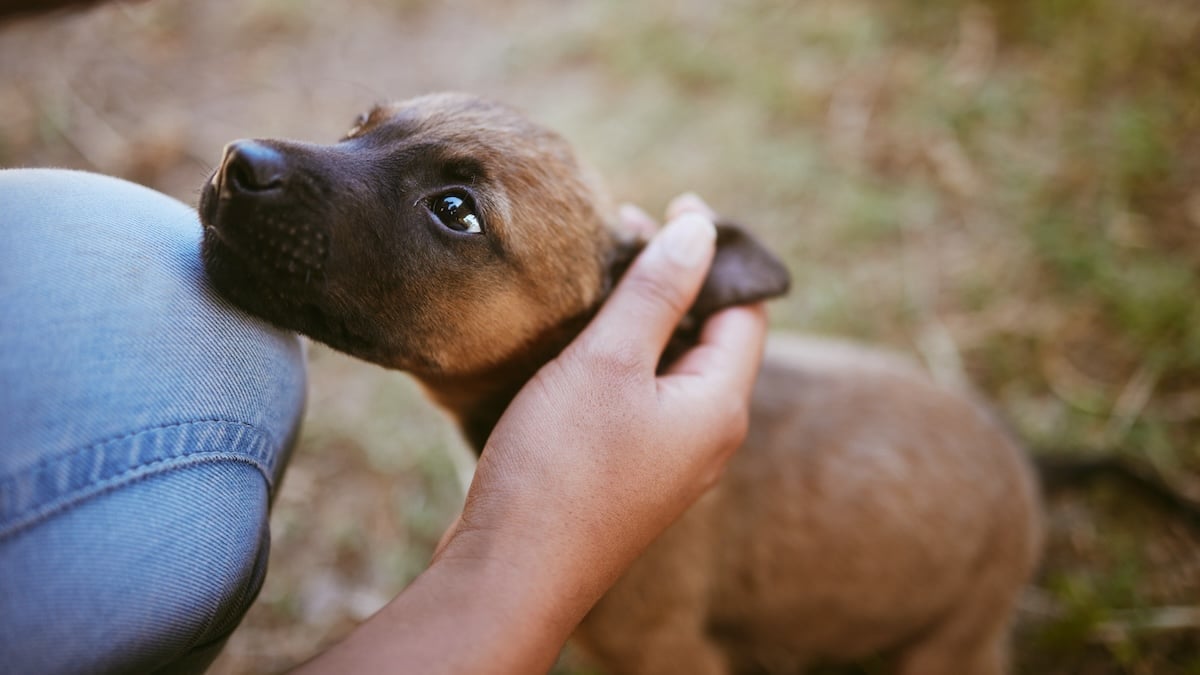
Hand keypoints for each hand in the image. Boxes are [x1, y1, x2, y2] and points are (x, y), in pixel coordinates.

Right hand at [295, 194, 767, 674]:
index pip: (746, 309)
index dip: (716, 253)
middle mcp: (707, 435)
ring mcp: (670, 459)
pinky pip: (643, 397)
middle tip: (626, 228)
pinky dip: (623, 357)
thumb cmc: (561, 466)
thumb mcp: (610, 361)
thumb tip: (701, 227)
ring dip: (644, 316)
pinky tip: (581, 337)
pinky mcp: (630, 473)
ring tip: (599, 271)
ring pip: (671, 366)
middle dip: (675, 279)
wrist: (512, 571)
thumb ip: (659, 291)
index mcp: (719, 405)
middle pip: (710, 336)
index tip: (674, 205)